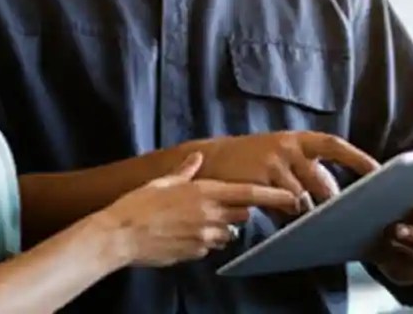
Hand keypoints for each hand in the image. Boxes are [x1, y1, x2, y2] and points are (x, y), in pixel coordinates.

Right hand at [103, 152, 298, 266]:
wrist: (120, 235)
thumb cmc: (139, 205)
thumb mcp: (164, 181)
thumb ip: (186, 171)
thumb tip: (197, 159)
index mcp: (206, 193)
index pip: (250, 194)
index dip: (274, 196)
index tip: (292, 197)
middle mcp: (210, 215)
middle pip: (241, 214)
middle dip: (237, 211)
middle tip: (218, 204)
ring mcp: (204, 237)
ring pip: (227, 233)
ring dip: (220, 228)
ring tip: (195, 220)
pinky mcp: (194, 253)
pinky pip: (209, 247)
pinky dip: (204, 241)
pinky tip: (184, 235)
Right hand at [196, 131, 379, 204]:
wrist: (214, 159)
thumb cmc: (255, 159)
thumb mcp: (283, 153)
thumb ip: (307, 168)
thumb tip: (334, 195)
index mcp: (300, 140)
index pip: (336, 146)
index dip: (358, 158)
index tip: (380, 171)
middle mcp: (289, 147)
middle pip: (323, 183)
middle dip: (331, 203)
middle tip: (338, 216)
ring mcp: (274, 163)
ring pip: (303, 199)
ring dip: (303, 211)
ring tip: (292, 210)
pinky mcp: (259, 181)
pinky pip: (282, 206)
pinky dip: (283, 214)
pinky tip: (276, 212)